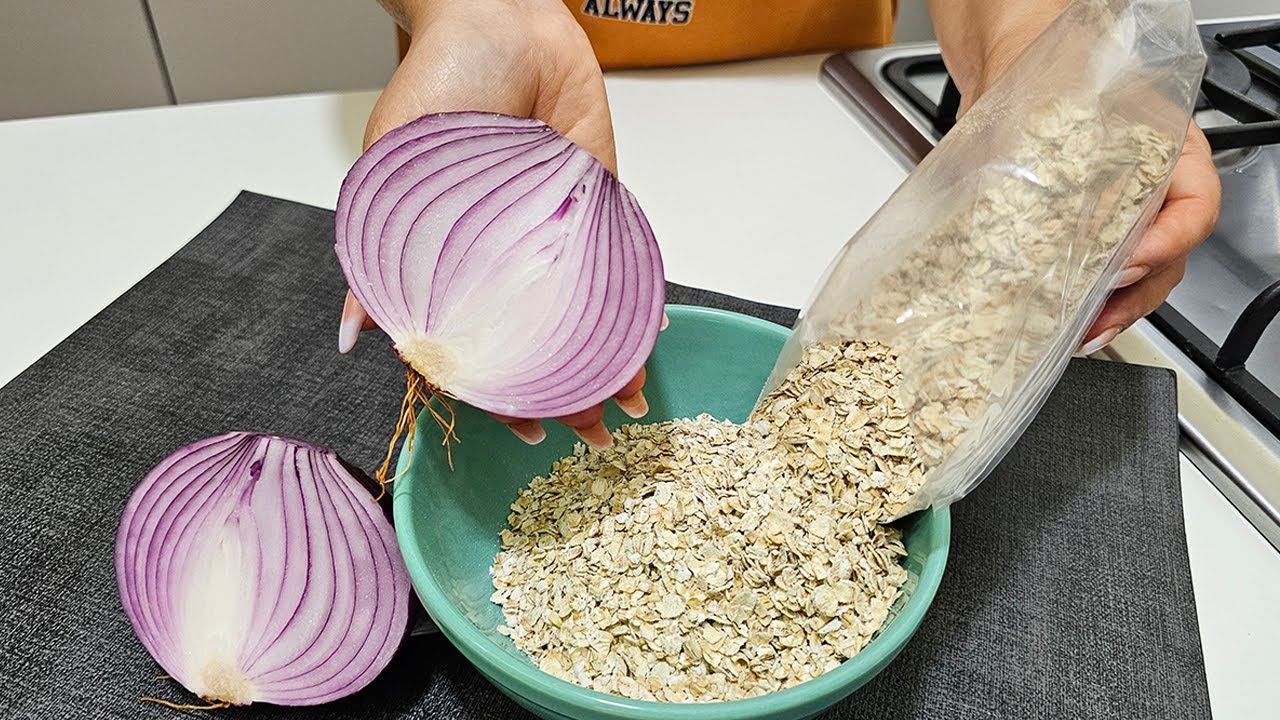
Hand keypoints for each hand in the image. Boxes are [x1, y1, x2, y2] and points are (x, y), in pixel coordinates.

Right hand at [341, 0, 647, 447]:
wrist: (499, 21)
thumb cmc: (438, 86)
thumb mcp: (390, 175)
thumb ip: (376, 258)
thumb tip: (359, 333)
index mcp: (453, 264)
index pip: (481, 345)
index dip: (500, 394)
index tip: (523, 431)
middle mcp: (506, 259)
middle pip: (540, 340)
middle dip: (566, 391)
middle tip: (593, 436)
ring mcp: (554, 235)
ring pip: (582, 312)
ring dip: (607, 358)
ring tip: (631, 401)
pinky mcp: (596, 205)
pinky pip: (618, 261)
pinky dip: (636, 296)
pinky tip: (650, 332)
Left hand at [938, 0, 1221, 356]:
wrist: (1018, 69)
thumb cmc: (1047, 76)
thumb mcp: (1049, 107)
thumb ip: (1047, 151)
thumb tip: (1023, 199)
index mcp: (1169, 148)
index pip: (1194, 206)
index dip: (1164, 243)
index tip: (1122, 263)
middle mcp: (1156, 185)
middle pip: (1170, 255)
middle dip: (1134, 295)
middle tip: (1097, 315)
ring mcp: (1127, 215)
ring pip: (1143, 276)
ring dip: (1115, 312)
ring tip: (1083, 334)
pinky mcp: (1091, 238)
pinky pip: (1109, 281)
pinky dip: (1094, 309)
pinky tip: (1070, 328)